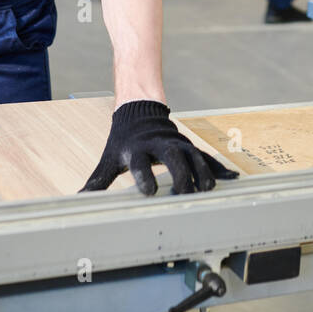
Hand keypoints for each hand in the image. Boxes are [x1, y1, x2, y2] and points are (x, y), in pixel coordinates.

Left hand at [79, 100, 238, 194]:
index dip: (143, 177)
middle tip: (184, 194)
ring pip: (194, 157)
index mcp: (137, 149)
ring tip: (207, 190)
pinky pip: (207, 157)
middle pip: (173, 159)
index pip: (139, 164)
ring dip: (202, 173)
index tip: (148, 192)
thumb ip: (97, 182)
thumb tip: (80, 200)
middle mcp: (160, 145)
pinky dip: (219, 167)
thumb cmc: (123, 141)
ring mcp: (177, 144)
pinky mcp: (189, 146)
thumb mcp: (109, 159)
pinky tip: (232, 178)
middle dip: (180, 176)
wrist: (139, 111)